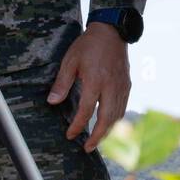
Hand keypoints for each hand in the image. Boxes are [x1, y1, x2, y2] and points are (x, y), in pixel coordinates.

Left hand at [48, 21, 130, 152]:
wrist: (112, 31)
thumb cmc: (88, 45)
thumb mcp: (70, 61)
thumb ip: (62, 83)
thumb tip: (52, 102)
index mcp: (95, 81)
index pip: (86, 110)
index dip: (77, 125)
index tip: (70, 135)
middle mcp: (111, 86)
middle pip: (107, 119)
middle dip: (97, 137)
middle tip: (88, 148)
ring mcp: (121, 86)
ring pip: (117, 116)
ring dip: (108, 131)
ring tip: (97, 140)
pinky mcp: (127, 85)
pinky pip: (123, 107)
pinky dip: (116, 120)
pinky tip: (109, 124)